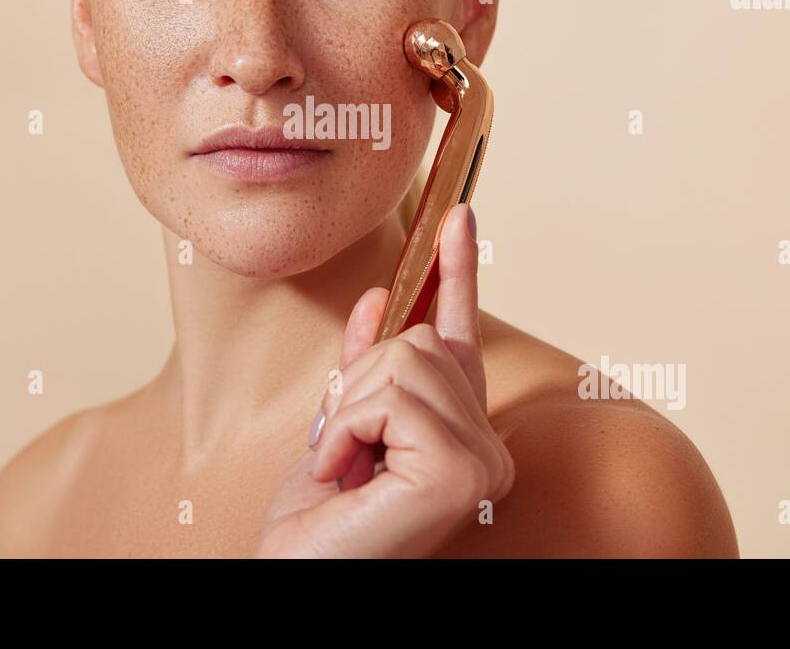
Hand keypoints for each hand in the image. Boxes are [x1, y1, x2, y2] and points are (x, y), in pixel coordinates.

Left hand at [254, 203, 514, 557]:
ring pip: (405, 358)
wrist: (299, 574)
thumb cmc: (318, 521)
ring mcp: (483, 462)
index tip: (456, 214)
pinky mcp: (459, 472)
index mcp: (464, 433)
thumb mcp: (338, 424)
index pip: (459, 336)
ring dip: (349, 409)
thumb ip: (363, 366)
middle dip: (358, 382)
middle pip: (418, 340)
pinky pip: (391, 397)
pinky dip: (348, 430)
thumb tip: (378, 295)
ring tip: (345, 466)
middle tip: (343, 449)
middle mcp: (490, 448)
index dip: (458, 270)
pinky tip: (346, 476)